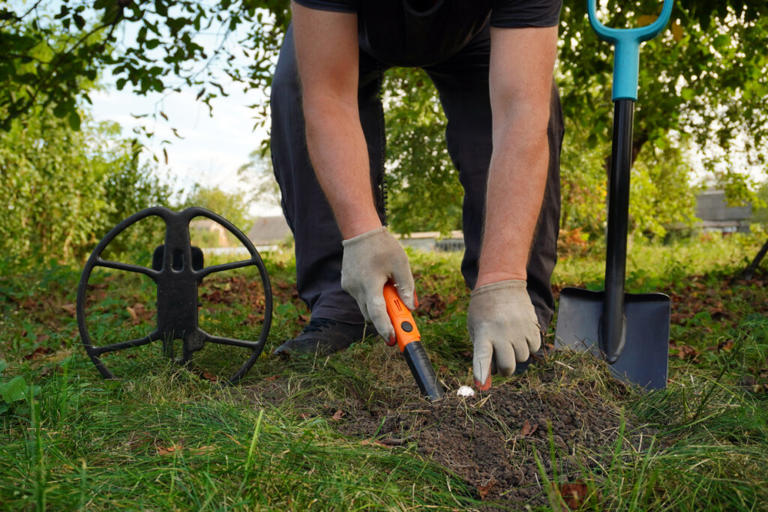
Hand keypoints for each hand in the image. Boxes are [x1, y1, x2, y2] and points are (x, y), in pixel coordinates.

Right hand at [341, 227, 414, 341]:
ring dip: (377, 306)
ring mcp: (349, 286)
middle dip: (384, 319)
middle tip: (400, 320)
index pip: (377, 313)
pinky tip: (377, 280)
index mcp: (370, 283)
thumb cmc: (382, 246)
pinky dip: (370, 296)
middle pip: (371, 314)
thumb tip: (410, 307)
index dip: (386, 328)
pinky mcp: (347, 283)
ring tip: (388, 288)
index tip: (394, 339)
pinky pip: (360, 297)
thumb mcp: (401, 264)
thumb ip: (406, 286)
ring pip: (365, 306)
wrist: (360, 231)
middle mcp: (356, 288)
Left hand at [467, 280, 540, 389]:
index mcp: (484, 332)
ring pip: (522, 358)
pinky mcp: (532, 325)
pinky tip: (520, 334)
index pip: (482, 356)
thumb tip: (486, 381)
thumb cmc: (484, 310)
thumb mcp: (476, 328)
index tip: (480, 383)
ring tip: (509, 340)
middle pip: (508, 366)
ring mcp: (519, 329)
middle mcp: (502, 332)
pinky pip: (535, 348)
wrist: (501, 283)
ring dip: (516, 355)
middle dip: (505, 369)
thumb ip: (481, 352)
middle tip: (501, 362)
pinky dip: (528, 346)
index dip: (481, 371)